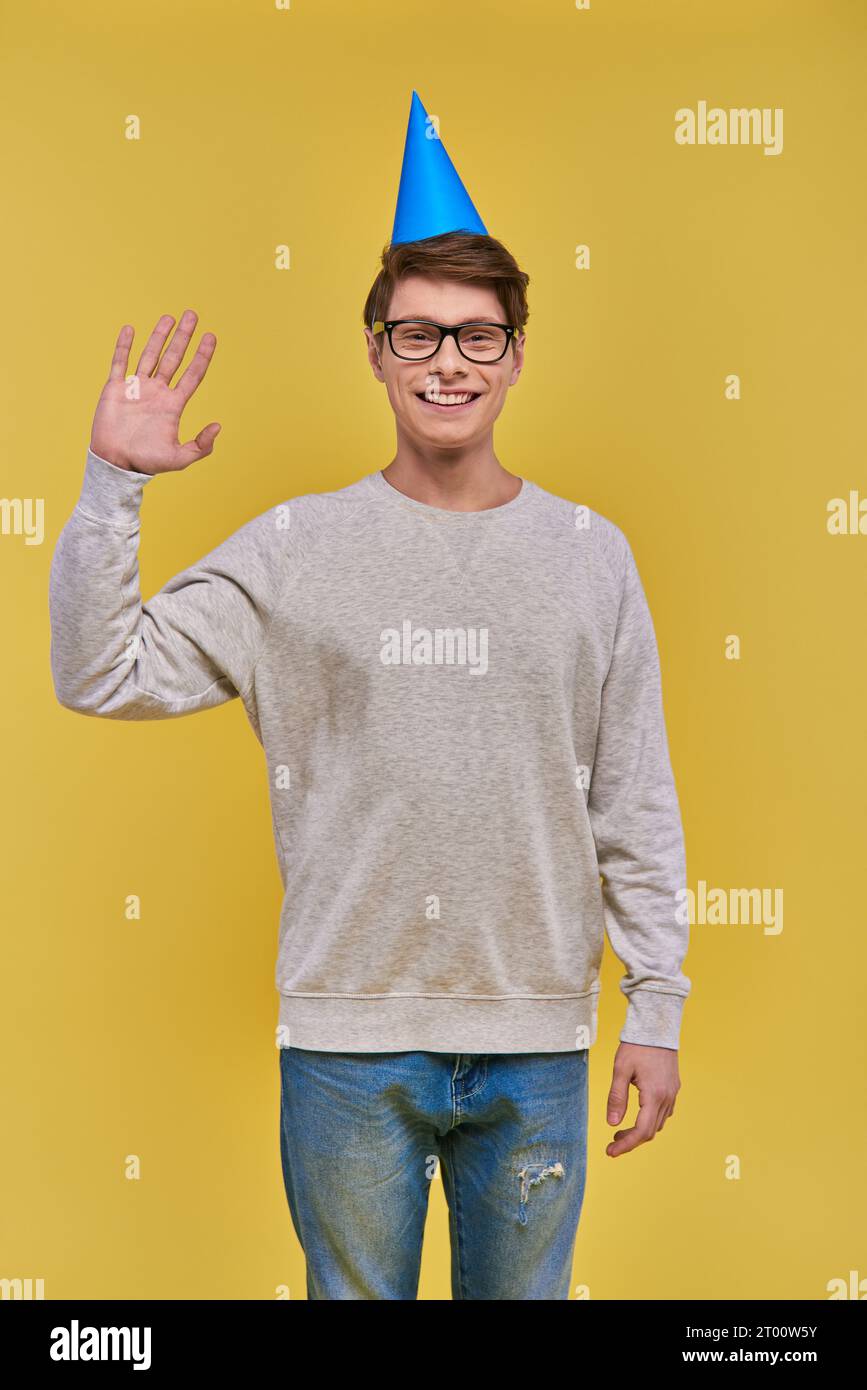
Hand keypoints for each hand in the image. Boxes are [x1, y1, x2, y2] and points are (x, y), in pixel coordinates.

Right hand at [89, 309, 220, 473]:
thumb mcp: (179, 458)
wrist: (115, 463)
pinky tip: (131, 329)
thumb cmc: (146, 462)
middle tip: (192, 315)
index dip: (202, 356)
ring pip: (150, 355)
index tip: (211, 336)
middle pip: (173, 358)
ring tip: (169, 317)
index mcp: (173, 404)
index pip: (192, 374)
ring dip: (159, 336)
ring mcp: (136, 388)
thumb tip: (218, 426)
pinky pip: (120, 362)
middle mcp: (157, 391)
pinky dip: (124, 346)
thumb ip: (201, 446)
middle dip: (183, 337)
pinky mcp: (115, 388)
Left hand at [605, 1041, 679, 1156]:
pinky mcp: (674, 1087)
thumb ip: (616, 1097)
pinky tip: (637, 1114)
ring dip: (640, 1131)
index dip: (626, 1145)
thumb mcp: (620, 1070)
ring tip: (620, 1130)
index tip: (610, 1152)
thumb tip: (611, 1123)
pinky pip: (664, 1112)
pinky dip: (649, 1119)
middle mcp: (667, 1098)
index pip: (641, 1131)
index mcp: (654, 1095)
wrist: (657, 1027)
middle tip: (612, 1142)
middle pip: (650, 1131)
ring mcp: (672, 1093)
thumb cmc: (637, 1046)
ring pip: (658, 1123)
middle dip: (631, 1140)